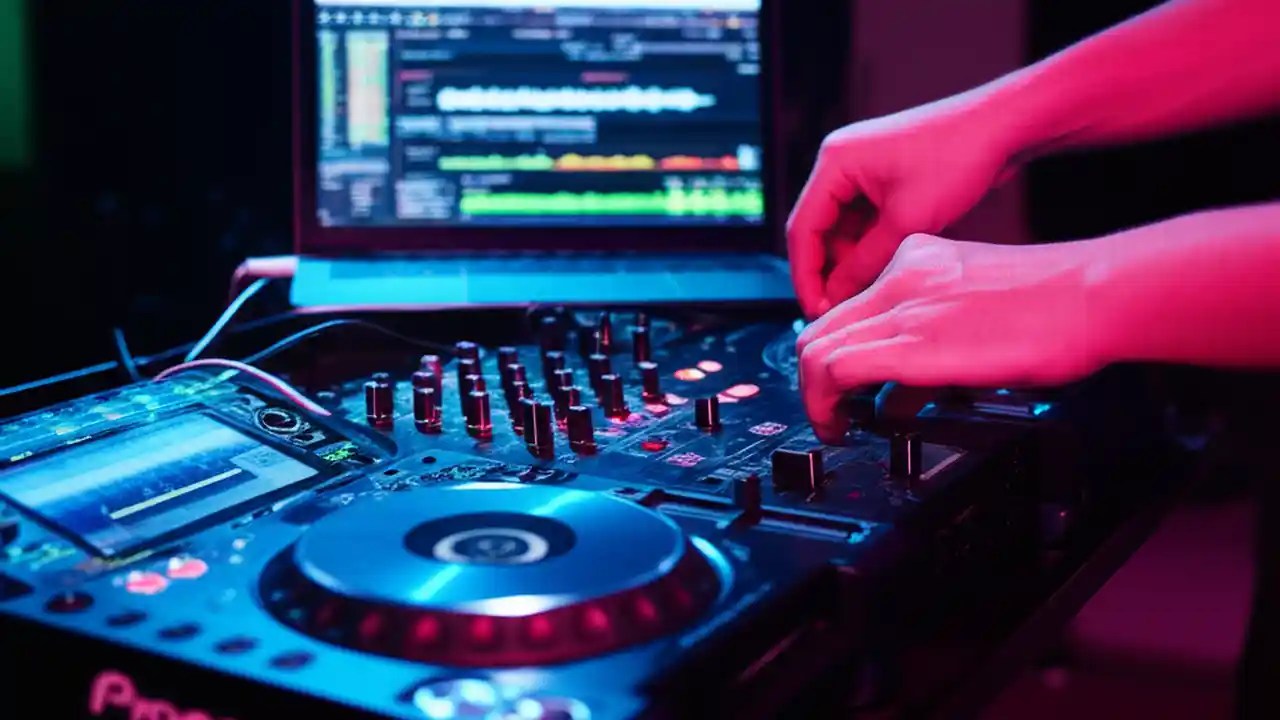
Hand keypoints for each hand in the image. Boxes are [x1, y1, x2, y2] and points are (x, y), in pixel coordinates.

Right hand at [786, 98, 1014, 319]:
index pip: (802, 228)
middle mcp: (841, 162)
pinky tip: (887, 267)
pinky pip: (864, 220)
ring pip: (843, 228)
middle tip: (845, 307)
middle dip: (831, 269)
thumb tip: (836, 297)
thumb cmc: (957, 158)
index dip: (806, 274)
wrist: (1002, 126)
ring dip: (854, 259)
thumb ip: (865, 263)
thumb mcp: (907, 221)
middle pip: (819, 229)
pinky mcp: (883, 177)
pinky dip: (872, 245)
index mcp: (835, 162)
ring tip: (874, 287)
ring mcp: (862, 169)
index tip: (816, 310)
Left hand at [797, 234, 1107, 442]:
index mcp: (917, 260)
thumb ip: (932, 347)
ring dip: (814, 396)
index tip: (838, 385)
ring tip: (831, 425)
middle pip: (820, 326)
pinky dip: (823, 402)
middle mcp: (901, 276)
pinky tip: (839, 426)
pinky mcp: (912, 342)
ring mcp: (903, 306)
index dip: (831, 351)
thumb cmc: (1056, 309)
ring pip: (816, 347)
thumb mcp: (977, 315)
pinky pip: (838, 367)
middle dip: (813, 378)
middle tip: (827, 411)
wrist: (1092, 297)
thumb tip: (899, 398)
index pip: (848, 307)